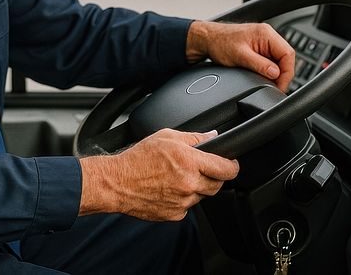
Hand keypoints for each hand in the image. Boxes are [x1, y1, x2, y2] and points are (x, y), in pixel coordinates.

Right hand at [78, 129, 238, 220]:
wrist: (117, 182)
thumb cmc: (138, 158)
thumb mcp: (166, 136)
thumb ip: (194, 137)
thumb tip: (213, 136)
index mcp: (190, 161)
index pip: (226, 169)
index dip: (232, 165)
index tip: (231, 163)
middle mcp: (189, 183)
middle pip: (218, 185)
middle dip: (214, 176)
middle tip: (200, 168)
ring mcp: (183, 201)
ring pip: (202, 196)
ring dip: (196, 187)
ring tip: (177, 176)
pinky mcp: (175, 214)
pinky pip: (188, 206)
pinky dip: (183, 198)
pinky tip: (169, 188)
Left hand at [185, 21, 294, 91]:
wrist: (207, 39)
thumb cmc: (220, 42)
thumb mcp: (240, 56)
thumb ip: (260, 65)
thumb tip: (276, 74)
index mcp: (266, 34)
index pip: (288, 54)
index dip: (287, 72)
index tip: (280, 85)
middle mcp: (268, 36)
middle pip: (285, 58)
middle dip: (282, 74)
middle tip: (275, 87)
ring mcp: (264, 42)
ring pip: (279, 60)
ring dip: (276, 73)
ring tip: (268, 83)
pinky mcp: (259, 48)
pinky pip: (271, 60)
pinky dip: (269, 70)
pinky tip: (263, 76)